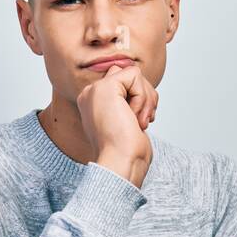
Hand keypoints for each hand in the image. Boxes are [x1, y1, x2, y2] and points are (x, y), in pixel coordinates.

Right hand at [76, 62, 157, 187]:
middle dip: (145, 95)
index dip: (139, 98)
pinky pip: (135, 74)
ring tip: (138, 121)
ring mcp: (95, 90)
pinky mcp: (105, 87)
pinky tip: (134, 116)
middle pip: (128, 76)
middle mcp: (90, 95)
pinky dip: (143, 96)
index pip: (123, 83)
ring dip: (146, 99)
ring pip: (134, 74)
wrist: (121, 162)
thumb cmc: (127, 151)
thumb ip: (130, 102)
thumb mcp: (129, 123)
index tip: (139, 122)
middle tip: (142, 121)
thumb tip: (145, 88)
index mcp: (92, 104)